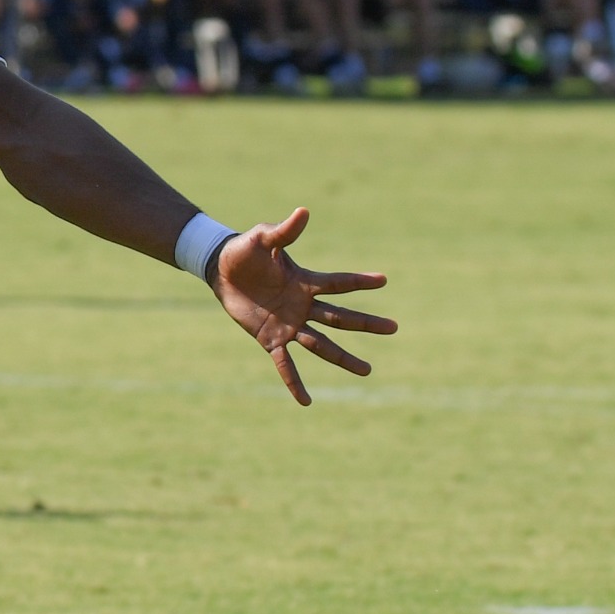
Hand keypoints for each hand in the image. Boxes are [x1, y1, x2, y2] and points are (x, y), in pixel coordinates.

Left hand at [208, 208, 393, 405]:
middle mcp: (303, 305)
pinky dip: (294, 382)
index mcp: (305, 281)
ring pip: (321, 344)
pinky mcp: (270, 339)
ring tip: (367, 371)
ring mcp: (289, 324)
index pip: (337, 283)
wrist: (220, 269)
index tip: (383, 280)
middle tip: (394, 328)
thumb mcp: (262, 238)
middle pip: (340, 318)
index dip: (359, 281)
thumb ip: (284, 231)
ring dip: (343, 358)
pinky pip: (285, 364)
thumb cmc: (244, 251)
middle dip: (366, 323)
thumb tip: (303, 212)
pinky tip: (306, 401)